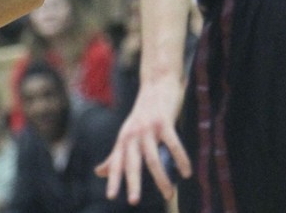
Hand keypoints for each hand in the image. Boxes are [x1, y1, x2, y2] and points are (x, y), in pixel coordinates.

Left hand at [95, 77, 191, 203]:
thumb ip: (116, 154)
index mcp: (124, 139)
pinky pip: (173, 145)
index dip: (113, 179)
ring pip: (153, 159)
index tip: (111, 197)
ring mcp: (148, 128)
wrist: (157, 84)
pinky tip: (186, 173)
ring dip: (161, 179)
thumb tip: (98, 172)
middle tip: (133, 201)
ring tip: (169, 194)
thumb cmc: (143, 114)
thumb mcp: (127, 134)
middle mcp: (133, 134)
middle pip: (132, 163)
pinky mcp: (164, 122)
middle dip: (132, 183)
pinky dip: (181, 160)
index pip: (116, 162)